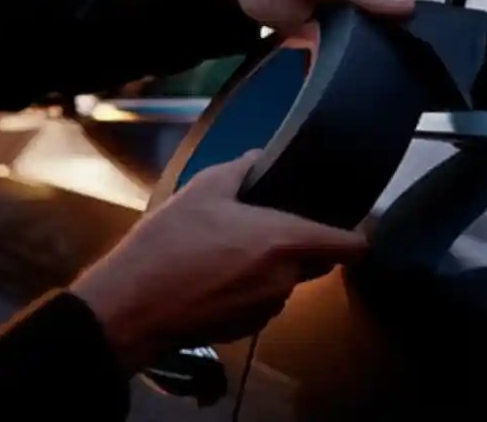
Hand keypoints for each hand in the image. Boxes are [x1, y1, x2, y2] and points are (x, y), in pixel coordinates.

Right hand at [69, 150, 366, 371]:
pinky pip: (262, 303)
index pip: (351, 247)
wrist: (130, 306)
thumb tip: (260, 157)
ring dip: (271, 269)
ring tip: (230, 252)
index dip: (355, 235)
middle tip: (267, 227)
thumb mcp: (204, 189)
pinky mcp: (246, 329)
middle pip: (317, 262)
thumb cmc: (171, 242)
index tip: (348, 224)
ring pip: (286, 282)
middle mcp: (287, 279)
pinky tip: (216, 278)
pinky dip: (249, 290)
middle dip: (302, 246)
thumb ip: (243, 169)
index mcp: (287, 242)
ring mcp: (268, 309)